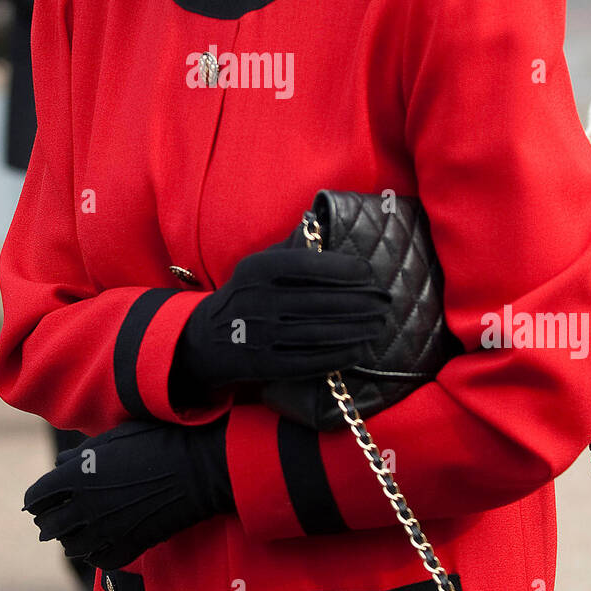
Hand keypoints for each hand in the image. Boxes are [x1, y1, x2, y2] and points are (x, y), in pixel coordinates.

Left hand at [22, 417, 231, 569]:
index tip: (36, 503)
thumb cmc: (157, 441)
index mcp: (77, 475)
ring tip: (72, 536)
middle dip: (46, 523)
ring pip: (71, 547)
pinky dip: (94, 556)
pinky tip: (97, 548)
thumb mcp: (114, 437)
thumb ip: (83, 453)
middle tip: (49, 523)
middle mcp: (86, 506)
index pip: (37, 497)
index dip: (35, 500)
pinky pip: (99, 560)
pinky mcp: (129, 545)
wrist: (197, 467)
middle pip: (49, 526)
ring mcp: (107, 529)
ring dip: (69, 541)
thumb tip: (62, 462)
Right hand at [174, 245, 389, 390]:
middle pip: (321, 302)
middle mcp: (257, 301)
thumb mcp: (260, 263)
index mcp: (258, 270)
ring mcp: (260, 335)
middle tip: (384, 303)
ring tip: (378, 325)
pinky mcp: (264, 365)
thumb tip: (328, 225)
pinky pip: (309, 361)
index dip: (345, 269)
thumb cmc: (247, 293)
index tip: (369, 273)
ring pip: (319, 333)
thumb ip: (293, 248)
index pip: (309, 266)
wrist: (206, 338)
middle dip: (360, 303)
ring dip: (356, 330)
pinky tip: (359, 349)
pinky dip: (339, 356)